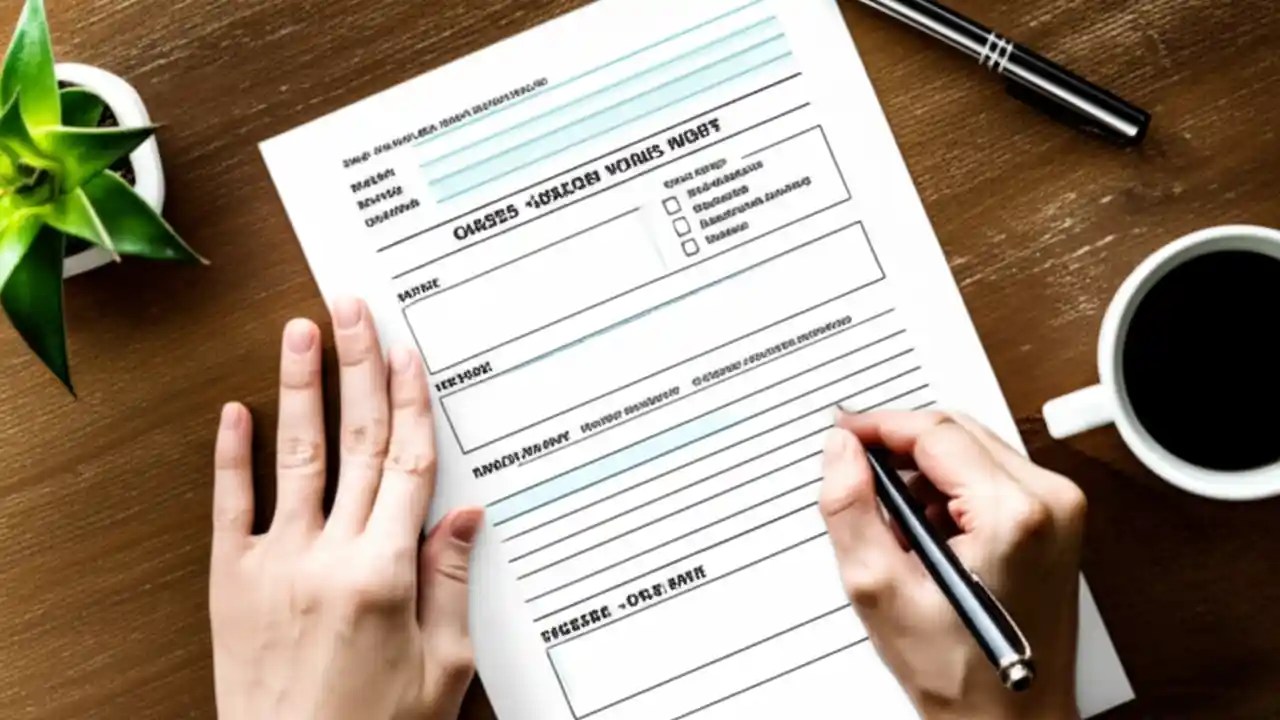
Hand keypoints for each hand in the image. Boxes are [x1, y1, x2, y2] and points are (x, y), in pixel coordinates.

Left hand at [209, 298, 482, 719]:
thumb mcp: (441, 668)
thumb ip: (450, 582)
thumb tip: (464, 515)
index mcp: (387, 575)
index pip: (407, 466)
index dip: (410, 403)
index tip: (408, 355)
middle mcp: (328, 556)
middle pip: (356, 443)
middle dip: (358, 368)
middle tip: (354, 312)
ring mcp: (274, 564)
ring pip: (296, 457)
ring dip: (300, 388)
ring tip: (301, 332)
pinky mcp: (229, 584)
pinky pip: (229, 506)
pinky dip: (230, 456)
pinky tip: (236, 410)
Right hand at [820, 410, 1085, 719]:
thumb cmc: (963, 675)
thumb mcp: (881, 590)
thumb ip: (850, 509)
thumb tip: (841, 451)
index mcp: (1013, 512)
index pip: (934, 431)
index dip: (878, 426)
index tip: (843, 434)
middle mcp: (1050, 500)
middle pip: (957, 430)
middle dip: (900, 446)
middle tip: (857, 473)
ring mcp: (1060, 508)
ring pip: (972, 448)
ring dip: (924, 469)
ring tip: (896, 522)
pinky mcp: (1057, 519)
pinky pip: (991, 473)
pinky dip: (950, 488)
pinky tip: (928, 531)